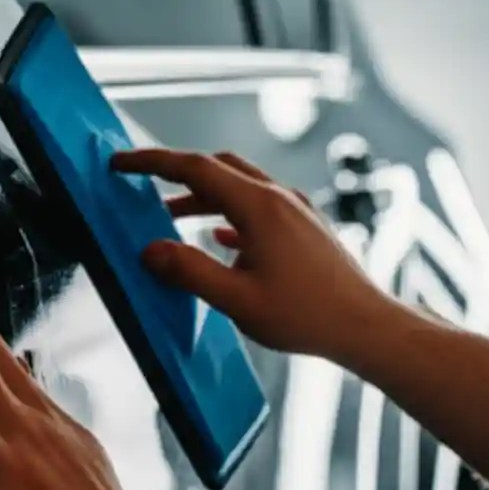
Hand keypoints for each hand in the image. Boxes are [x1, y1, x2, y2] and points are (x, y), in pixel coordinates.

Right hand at [111, 148, 401, 363]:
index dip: (151, 163)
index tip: (121, 164)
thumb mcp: (237, 300)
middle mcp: (279, 198)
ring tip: (171, 218)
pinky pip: (258, 207)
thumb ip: (189, 271)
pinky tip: (220, 238)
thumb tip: (150, 251)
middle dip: (176, 174)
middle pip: (217, 168)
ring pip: (239, 186)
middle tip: (143, 184)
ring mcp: (296, 210)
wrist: (366, 326)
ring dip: (202, 197)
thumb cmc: (309, 316)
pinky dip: (229, 214)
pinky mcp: (305, 227)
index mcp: (258, 207)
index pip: (193, 168)